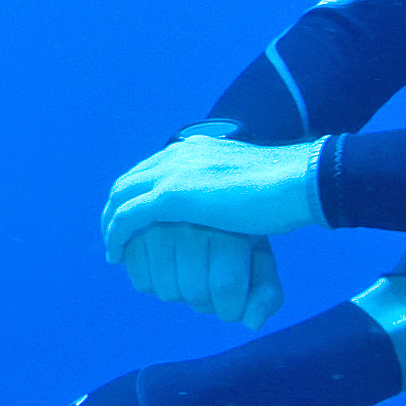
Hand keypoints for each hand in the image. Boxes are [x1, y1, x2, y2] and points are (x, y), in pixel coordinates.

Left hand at [100, 133, 329, 263]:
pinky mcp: (171, 196)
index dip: (136, 195)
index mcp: (193, 150)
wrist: (294, 182)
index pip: (150, 170)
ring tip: (113, 251)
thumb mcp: (245, 181)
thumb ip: (224, 187)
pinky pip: (128, 217)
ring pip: (121, 197)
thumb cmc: (282, 188)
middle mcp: (176, 155)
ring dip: (111, 225)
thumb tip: (223, 199)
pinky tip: (117, 255)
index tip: (133, 221)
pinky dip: (116, 235)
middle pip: (129, 181)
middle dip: (115, 209)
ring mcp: (172, 173)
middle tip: (114, 239)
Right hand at [117, 222, 283, 327]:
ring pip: (168, 293)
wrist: (204, 204)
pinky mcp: (133, 231)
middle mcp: (194, 221)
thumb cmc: (237, 240)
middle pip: (195, 293)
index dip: (231, 309)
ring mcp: (161, 224)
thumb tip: (252, 323)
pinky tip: (167, 267)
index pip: (226, 288)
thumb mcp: (260, 263)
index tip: (235, 301)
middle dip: (205, 302)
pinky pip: (143, 284)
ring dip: (181, 295)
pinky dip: (155, 286)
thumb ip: (267, 294)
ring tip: (189, 273)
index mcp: (228, 226)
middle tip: (212, 282)